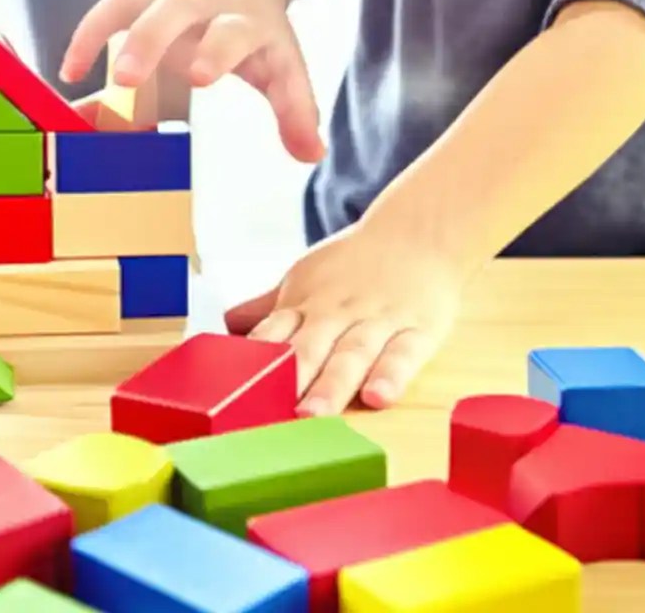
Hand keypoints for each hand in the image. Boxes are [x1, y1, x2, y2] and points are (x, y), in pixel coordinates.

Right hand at [59, 0, 324, 161]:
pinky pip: (108, 10)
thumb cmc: (255, 35)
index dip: (218, 51)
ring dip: (110, 35)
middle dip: (151, 39)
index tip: (198, 76)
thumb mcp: (282, 67)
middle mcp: (204, 3)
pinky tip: (70, 74)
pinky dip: (86, 37)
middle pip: (177, 9)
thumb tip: (312, 155)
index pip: (235, 32)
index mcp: (245, 21)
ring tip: (84, 76)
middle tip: (129, 77)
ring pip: (134, 3)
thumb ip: (295, 111)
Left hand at [225, 223, 466, 414]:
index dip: (253, 362)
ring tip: (314, 414)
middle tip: (267, 411)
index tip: (233, 391)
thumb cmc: (356, 263)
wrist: (418, 230)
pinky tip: (378, 397)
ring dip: (331, 385)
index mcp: (305, 303)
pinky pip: (403, 355)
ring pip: (352, 355)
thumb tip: (226, 325)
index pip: (272, 332)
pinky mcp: (418, 330)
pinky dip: (391, 376)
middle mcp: (337, 313)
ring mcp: (377, 321)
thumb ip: (269, 307)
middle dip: (288, 380)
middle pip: (309, 349)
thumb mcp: (307, 276)